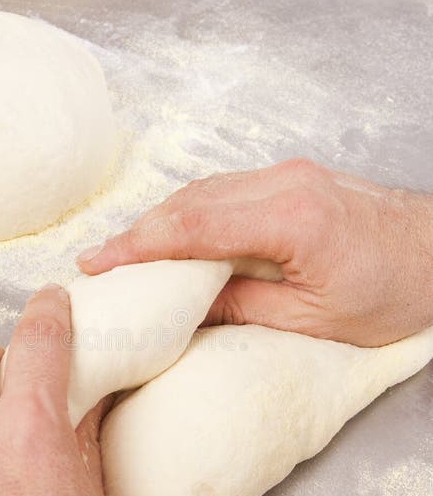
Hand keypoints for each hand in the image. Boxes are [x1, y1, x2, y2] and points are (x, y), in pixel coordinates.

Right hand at [78, 159, 432, 346]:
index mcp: (292, 220)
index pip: (193, 227)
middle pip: (190, 201)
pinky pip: (226, 189)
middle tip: (98, 261)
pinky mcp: (293, 178)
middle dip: (138, 232)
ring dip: (162, 220)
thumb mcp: (316, 320)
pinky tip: (175, 233)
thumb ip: (244, 306)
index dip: (138, 246)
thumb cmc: (396, 292)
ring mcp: (289, 175)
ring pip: (204, 190)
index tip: (98, 263)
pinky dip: (191, 211)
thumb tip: (188, 305)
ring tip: (126, 252)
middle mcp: (285, 184)